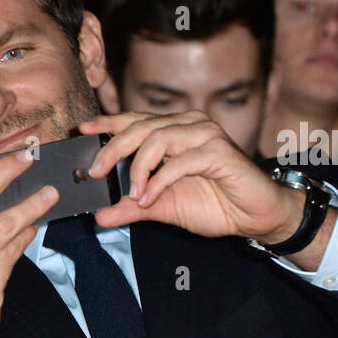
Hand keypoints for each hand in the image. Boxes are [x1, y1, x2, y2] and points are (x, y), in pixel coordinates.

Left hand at [83, 111, 330, 267]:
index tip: (83, 129)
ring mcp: (205, 135)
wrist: (255, 216)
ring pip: (158, 139)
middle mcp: (189, 125)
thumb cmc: (214, 204)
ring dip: (138, 168)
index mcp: (174, 131)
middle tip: (95, 172)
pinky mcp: (219, 152)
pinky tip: (150, 197)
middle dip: (113, 149)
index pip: (135, 120)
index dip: (108, 123)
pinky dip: (159, 181)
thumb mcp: (163, 208)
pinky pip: (179, 162)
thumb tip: (99, 216)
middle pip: (140, 127)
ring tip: (132, 194)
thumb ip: (131, 209)